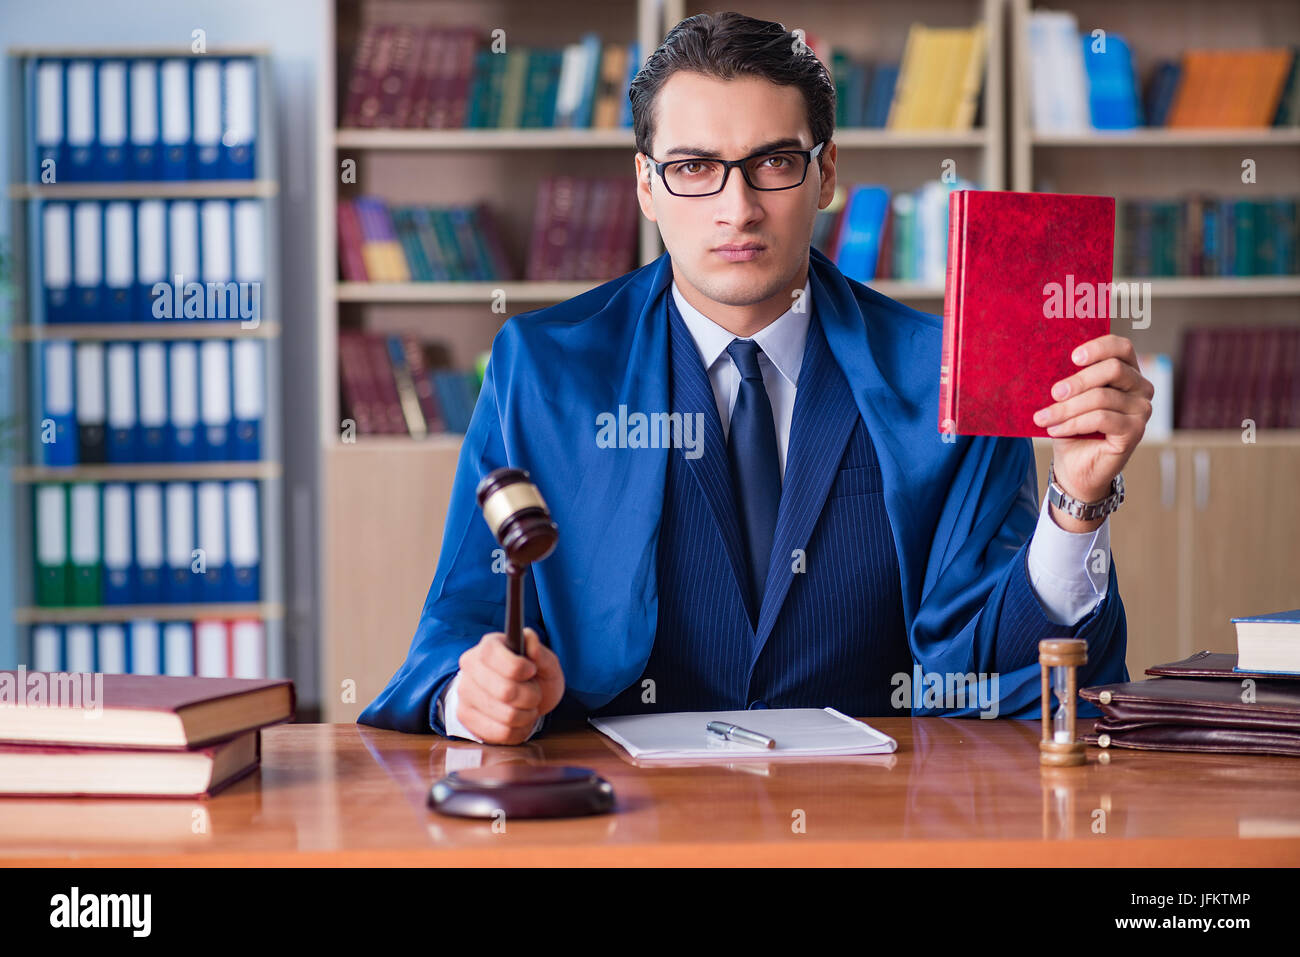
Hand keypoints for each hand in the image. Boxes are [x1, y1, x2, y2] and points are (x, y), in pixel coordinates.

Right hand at [454, 628, 564, 744]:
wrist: (521, 700)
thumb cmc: (534, 677)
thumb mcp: (546, 663)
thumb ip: (540, 652)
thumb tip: (529, 637)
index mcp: (488, 646)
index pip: (493, 655)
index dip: (518, 667)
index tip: (532, 670)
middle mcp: (470, 667)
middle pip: (505, 691)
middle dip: (531, 695)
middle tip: (534, 693)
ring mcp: (464, 694)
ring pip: (507, 715)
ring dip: (527, 714)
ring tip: (527, 706)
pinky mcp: (466, 718)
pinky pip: (502, 733)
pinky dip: (520, 730)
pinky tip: (520, 721)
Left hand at [1032, 334, 1152, 531]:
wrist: (1075, 467)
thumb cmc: (1072, 428)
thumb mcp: (1068, 399)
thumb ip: (1068, 380)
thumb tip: (1047, 362)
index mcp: (1127, 372)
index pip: (1122, 347)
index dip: (1099, 347)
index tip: (1073, 358)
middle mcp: (1141, 388)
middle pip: (1113, 369)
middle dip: (1078, 380)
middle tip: (1053, 393)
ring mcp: (1142, 410)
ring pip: (1102, 397)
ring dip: (1067, 408)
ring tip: (1044, 417)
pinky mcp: (1135, 431)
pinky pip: (1102, 419)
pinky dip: (1074, 423)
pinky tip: (1055, 430)